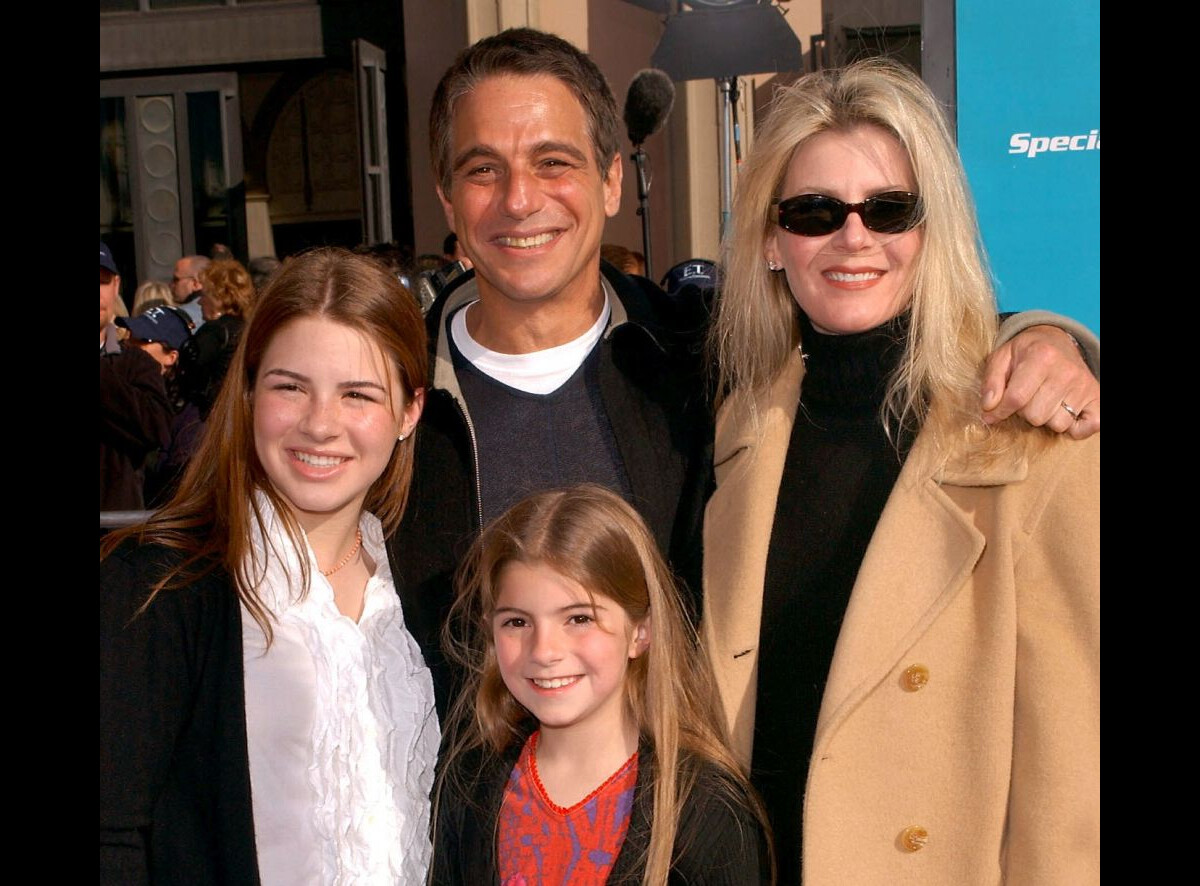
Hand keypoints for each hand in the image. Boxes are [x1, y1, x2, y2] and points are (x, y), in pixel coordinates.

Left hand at [981, 325, 1098, 438]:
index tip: (991, 414)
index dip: (999, 411)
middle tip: (1025, 397)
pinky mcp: (1096, 397)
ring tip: (1043, 400)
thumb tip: (988, 407)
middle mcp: (1066, 371)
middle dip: (1023, 412)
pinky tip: (1063, 412)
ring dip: (1045, 418)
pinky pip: (1087, 428)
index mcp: (1041, 356)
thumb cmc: (1026, 352)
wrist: (1058, 340)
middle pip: (1035, 415)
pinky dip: (1074, 428)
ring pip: (1057, 424)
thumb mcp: (1002, 357)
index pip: (1016, 398)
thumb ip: (991, 381)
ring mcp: (1083, 385)